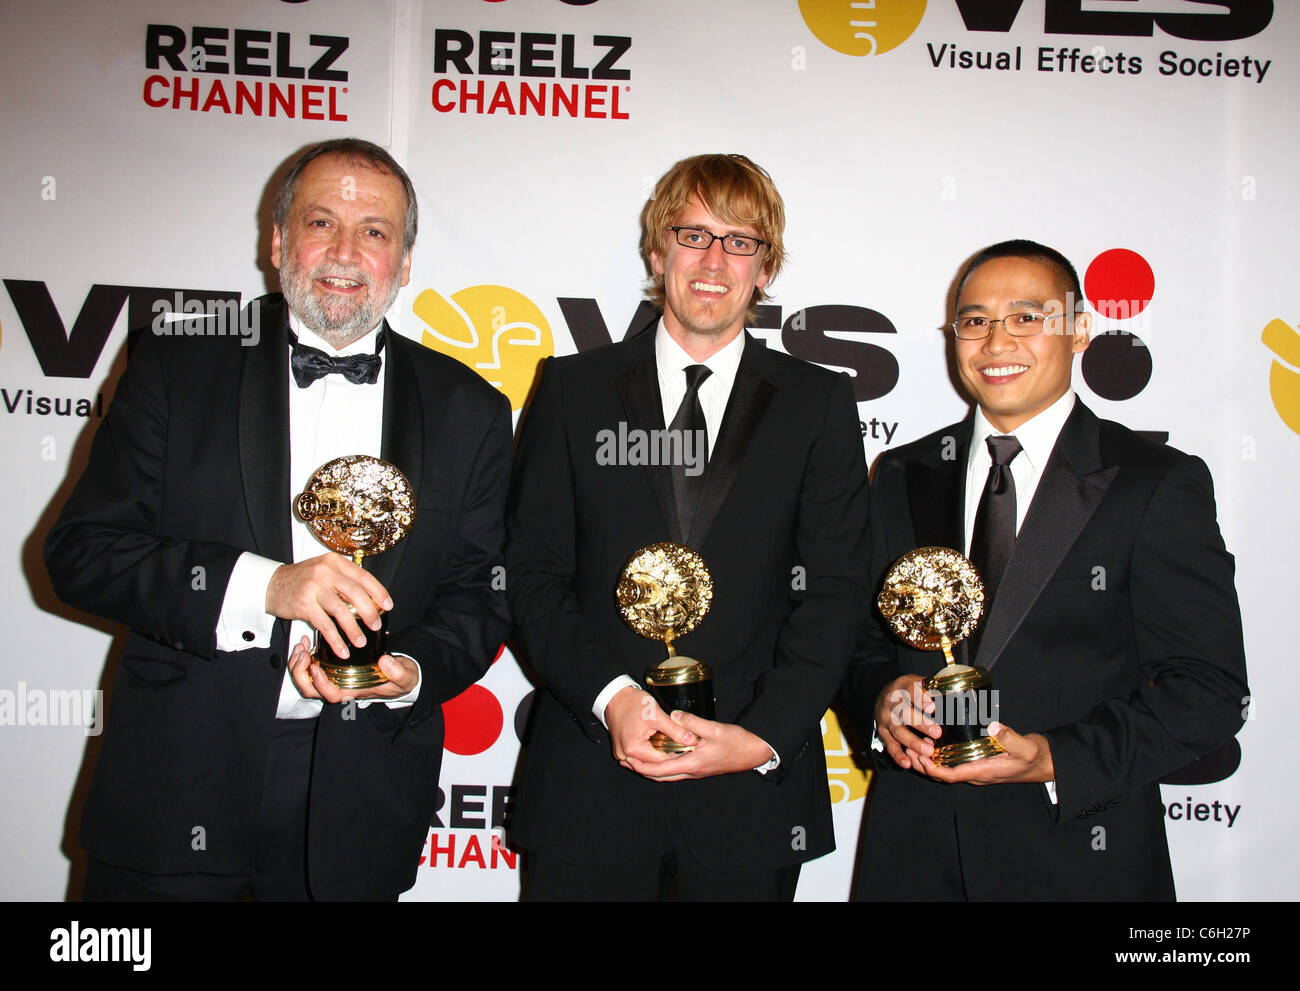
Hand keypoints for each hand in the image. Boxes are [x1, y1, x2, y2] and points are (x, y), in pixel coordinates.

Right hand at [266, 553, 393, 659]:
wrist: (271, 585)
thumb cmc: (302, 580)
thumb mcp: (324, 570)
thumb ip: (344, 579)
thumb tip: (370, 597)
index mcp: (334, 562)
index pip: (363, 576)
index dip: (378, 592)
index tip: (387, 606)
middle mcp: (325, 572)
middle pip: (355, 593)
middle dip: (369, 612)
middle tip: (376, 625)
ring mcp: (314, 588)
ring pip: (341, 611)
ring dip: (354, 629)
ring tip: (361, 641)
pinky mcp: (304, 605)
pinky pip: (325, 625)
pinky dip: (336, 640)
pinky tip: (342, 649)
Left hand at [287, 636, 419, 702]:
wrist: (403, 675)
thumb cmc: (401, 679)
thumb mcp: (404, 676)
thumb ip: (397, 672)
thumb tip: (385, 662)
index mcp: (355, 692)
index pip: (331, 695)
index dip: (320, 684)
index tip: (317, 667)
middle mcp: (341, 687)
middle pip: (312, 691)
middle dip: (300, 674)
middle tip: (301, 654)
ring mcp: (336, 678)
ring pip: (308, 680)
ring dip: (299, 664)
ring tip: (301, 646)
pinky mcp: (335, 668)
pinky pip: (312, 668)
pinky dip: (305, 657)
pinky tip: (308, 642)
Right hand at [605, 686, 695, 769]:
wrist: (616, 697)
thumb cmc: (633, 703)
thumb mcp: (657, 715)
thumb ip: (675, 730)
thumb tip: (691, 740)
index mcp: (634, 748)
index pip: (660, 761)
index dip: (675, 756)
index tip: (686, 751)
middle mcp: (625, 755)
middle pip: (652, 765)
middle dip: (667, 758)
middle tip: (680, 750)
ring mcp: (621, 754)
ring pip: (645, 763)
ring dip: (657, 758)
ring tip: (670, 748)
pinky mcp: (621, 751)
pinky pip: (637, 759)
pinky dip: (648, 755)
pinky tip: (658, 748)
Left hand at [624, 711, 773, 781]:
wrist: (754, 753)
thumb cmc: (737, 742)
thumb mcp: (715, 729)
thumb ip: (693, 722)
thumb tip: (674, 715)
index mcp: (693, 763)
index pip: (661, 769)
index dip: (643, 765)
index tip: (629, 759)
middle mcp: (692, 771)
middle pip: (661, 776)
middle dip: (642, 770)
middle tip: (627, 762)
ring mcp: (696, 771)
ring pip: (669, 775)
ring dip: (652, 769)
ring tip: (637, 761)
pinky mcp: (700, 767)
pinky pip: (677, 770)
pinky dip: (664, 767)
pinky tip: (660, 757)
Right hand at [875, 675, 941, 769]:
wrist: (884, 696)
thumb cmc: (909, 691)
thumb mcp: (918, 683)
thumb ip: (933, 689)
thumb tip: (955, 695)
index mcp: (902, 687)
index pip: (910, 690)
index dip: (920, 698)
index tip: (932, 706)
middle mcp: (891, 703)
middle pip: (904, 713)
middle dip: (921, 723)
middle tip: (937, 732)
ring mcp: (885, 719)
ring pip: (898, 731)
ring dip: (913, 742)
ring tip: (928, 751)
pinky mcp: (882, 733)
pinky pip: (890, 745)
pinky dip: (898, 755)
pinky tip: (908, 763)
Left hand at [913, 722, 1054, 784]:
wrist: (1043, 762)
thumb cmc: (1033, 756)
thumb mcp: (1025, 746)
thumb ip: (1010, 737)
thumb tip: (993, 726)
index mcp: (983, 772)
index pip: (952, 776)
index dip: (933, 769)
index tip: (920, 758)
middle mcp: (976, 774)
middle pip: (943, 775)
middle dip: (924, 765)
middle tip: (909, 748)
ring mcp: (976, 770)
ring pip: (946, 770)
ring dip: (929, 762)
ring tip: (915, 745)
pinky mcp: (977, 764)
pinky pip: (953, 764)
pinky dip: (940, 757)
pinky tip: (934, 744)